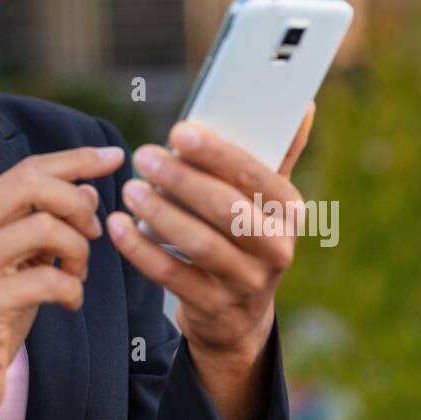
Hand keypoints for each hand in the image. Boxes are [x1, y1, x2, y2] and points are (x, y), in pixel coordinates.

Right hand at [0, 145, 123, 419]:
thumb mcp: (18, 264)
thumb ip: (45, 225)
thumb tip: (89, 190)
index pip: (25, 169)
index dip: (75, 160)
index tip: (115, 157)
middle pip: (33, 185)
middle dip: (78, 203)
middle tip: (94, 233)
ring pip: (44, 227)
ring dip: (78, 251)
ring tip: (77, 275)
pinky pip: (47, 278)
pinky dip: (71, 288)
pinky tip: (69, 302)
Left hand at [106, 104, 315, 365]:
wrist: (238, 313)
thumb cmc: (245, 234)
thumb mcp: (266, 198)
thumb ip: (278, 152)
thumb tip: (302, 105)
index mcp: (289, 211)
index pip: (256, 176)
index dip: (217, 153)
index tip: (179, 130)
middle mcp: (276, 248)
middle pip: (228, 210)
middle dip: (182, 180)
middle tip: (144, 155)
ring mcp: (246, 283)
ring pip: (201, 244)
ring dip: (161, 214)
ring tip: (130, 189)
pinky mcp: (213, 307)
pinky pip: (172, 276)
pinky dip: (140, 250)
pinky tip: (117, 226)